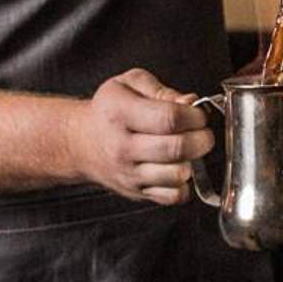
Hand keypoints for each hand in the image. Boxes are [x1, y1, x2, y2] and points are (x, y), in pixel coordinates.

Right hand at [63, 69, 210, 203]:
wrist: (81, 142)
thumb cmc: (108, 111)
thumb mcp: (128, 84)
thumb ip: (161, 90)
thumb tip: (190, 102)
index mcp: (120, 113)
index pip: (169, 118)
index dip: (195, 116)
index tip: (198, 114)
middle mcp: (123, 146)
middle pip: (177, 148)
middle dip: (202, 139)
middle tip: (202, 132)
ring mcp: (129, 173)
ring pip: (177, 175)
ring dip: (193, 162)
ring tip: (188, 150)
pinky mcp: (137, 192)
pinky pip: (172, 197)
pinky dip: (184, 184)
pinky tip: (177, 167)